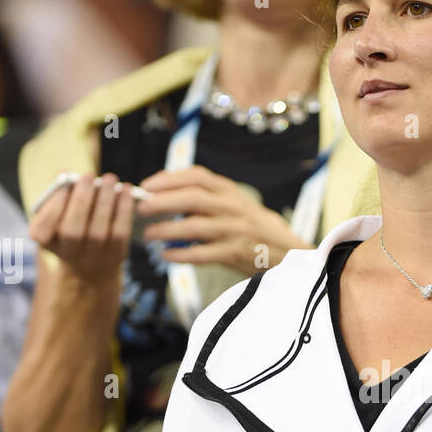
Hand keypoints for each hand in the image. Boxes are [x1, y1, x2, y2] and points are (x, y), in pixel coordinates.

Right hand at [28, 172, 134, 285]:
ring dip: (105, 201)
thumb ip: (58, 191)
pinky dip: (124, 209)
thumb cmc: (71, 223)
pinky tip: (126, 191)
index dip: (53, 208)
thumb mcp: (59, 210)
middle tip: (88, 175)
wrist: (92, 260)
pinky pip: (121, 232)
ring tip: (109, 179)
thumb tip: (64, 173)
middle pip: (72, 231)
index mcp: (45, 240)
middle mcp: (67, 252)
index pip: (42, 231)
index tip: (64, 187)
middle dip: (81, 200)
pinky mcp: (115, 255)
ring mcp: (93, 257)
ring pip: (98, 231)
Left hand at [136, 164, 306, 276]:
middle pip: (192, 198)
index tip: (147, 185)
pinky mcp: (237, 253)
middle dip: (161, 201)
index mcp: (231, 192)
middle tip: (141, 208)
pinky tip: (166, 255)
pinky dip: (181, 255)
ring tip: (148, 235)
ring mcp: (236, 230)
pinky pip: (202, 254)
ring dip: (166, 230)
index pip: (197, 176)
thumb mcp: (237, 207)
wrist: (289, 255)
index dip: (169, 178)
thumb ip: (210, 201)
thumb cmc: (256, 230)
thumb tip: (169, 200)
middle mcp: (234, 207)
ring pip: (194, 226)